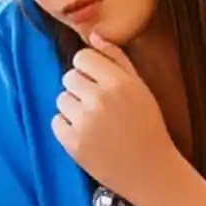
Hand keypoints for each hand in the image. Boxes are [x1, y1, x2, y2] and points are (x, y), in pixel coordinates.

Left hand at [51, 32, 177, 201]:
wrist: (149, 170)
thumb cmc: (147, 126)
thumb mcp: (140, 88)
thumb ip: (116, 59)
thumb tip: (93, 35)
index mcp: (118, 82)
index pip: (81, 57)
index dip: (88, 68)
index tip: (97, 81)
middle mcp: (98, 99)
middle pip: (68, 77)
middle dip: (80, 88)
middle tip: (98, 105)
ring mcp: (83, 121)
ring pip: (61, 99)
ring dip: (73, 108)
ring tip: (95, 122)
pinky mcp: (71, 142)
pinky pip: (56, 121)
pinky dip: (67, 128)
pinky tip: (87, 135)